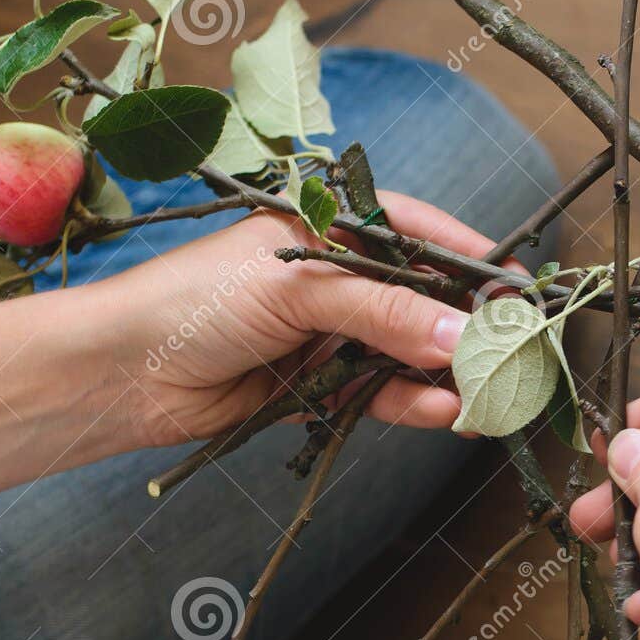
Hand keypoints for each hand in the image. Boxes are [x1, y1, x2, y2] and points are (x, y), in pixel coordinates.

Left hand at [100, 190, 504, 447]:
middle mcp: (335, 277)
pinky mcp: (319, 385)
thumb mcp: (299, 289)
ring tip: (487, 395)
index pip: (419, 234)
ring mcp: (329, 332)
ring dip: (446, 373)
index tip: (519, 287)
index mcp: (330, 227)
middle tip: (515, 353)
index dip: (470, 260)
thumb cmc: (197, 301)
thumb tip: (467, 336)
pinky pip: (381, 392)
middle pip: (422, 298)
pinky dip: (413, 403)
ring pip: (408, 350)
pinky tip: (443, 412)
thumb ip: (387, 310)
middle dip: (468, 327)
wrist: (121, 375)